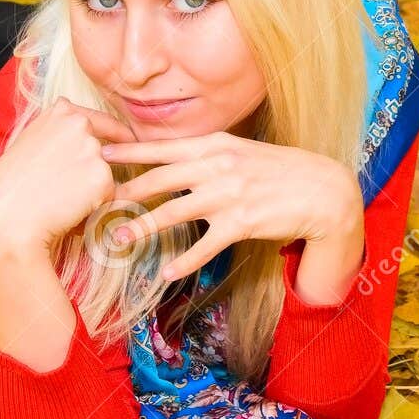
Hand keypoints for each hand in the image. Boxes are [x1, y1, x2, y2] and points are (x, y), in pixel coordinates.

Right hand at [0, 96, 136, 262]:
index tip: (126, 140)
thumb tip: (82, 132)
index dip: (112, 134)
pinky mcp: (102, 178)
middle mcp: (80, 124)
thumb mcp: (28, 143)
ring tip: (57, 201)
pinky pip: (108, 197)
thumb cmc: (8, 186)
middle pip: (102, 150)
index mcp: (61, 112)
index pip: (99, 120)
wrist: (5, 218)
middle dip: (93, 170)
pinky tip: (67, 212)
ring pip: (103, 175)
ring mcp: (92, 150)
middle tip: (61, 189)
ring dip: (90, 191)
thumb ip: (56, 134)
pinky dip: (94, 209)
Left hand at [97, 132, 363, 282]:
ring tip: (119, 238)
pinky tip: (167, 272)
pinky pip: (205, 246)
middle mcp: (218, 166)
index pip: (164, 147)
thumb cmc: (281, 170)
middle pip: (160, 178)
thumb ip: (209, 153)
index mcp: (216, 145)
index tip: (101, 152)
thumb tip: (175, 158)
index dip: (130, 151)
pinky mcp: (242, 223)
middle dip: (125, 190)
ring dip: (143, 227)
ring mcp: (229, 195)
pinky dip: (185, 261)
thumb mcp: (242, 150)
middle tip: (95, 198)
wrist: (323, 190)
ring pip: (175, 212)